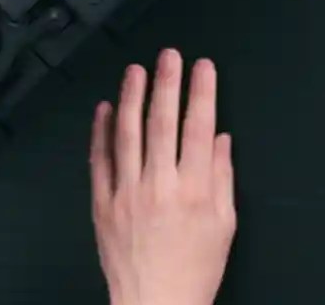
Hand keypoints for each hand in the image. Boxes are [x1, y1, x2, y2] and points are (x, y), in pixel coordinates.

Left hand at [90, 50, 236, 304]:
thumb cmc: (197, 269)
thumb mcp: (225, 225)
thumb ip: (222, 177)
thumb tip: (220, 138)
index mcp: (195, 190)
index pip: (199, 128)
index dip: (202, 93)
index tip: (203, 67)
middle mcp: (159, 185)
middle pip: (162, 124)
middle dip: (167, 84)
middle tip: (168, 55)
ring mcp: (126, 193)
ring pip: (126, 135)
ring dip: (131, 97)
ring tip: (135, 70)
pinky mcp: (102, 205)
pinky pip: (99, 161)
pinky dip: (100, 132)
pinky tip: (104, 108)